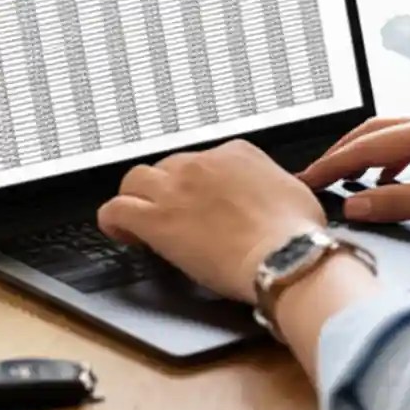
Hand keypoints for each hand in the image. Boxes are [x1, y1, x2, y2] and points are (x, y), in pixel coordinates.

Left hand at [97, 140, 325, 303]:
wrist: (286, 255)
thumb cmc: (297, 233)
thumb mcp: (296, 193)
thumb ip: (275, 187)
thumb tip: (276, 196)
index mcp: (237, 153)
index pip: (206, 160)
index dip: (200, 183)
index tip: (203, 201)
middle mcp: (202, 164)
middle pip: (169, 167)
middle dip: (170, 188)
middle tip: (175, 212)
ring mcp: (176, 189)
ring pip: (135, 179)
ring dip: (136, 196)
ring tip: (139, 216)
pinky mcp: (156, 219)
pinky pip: (116, 209)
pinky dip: (113, 219)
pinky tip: (120, 231)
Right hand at [298, 115, 409, 224]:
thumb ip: (400, 203)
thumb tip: (354, 206)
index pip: (363, 147)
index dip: (330, 166)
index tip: (303, 182)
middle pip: (374, 132)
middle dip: (342, 154)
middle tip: (317, 178)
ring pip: (395, 137)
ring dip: (367, 157)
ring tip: (348, 182)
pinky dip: (394, 162)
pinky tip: (396, 182)